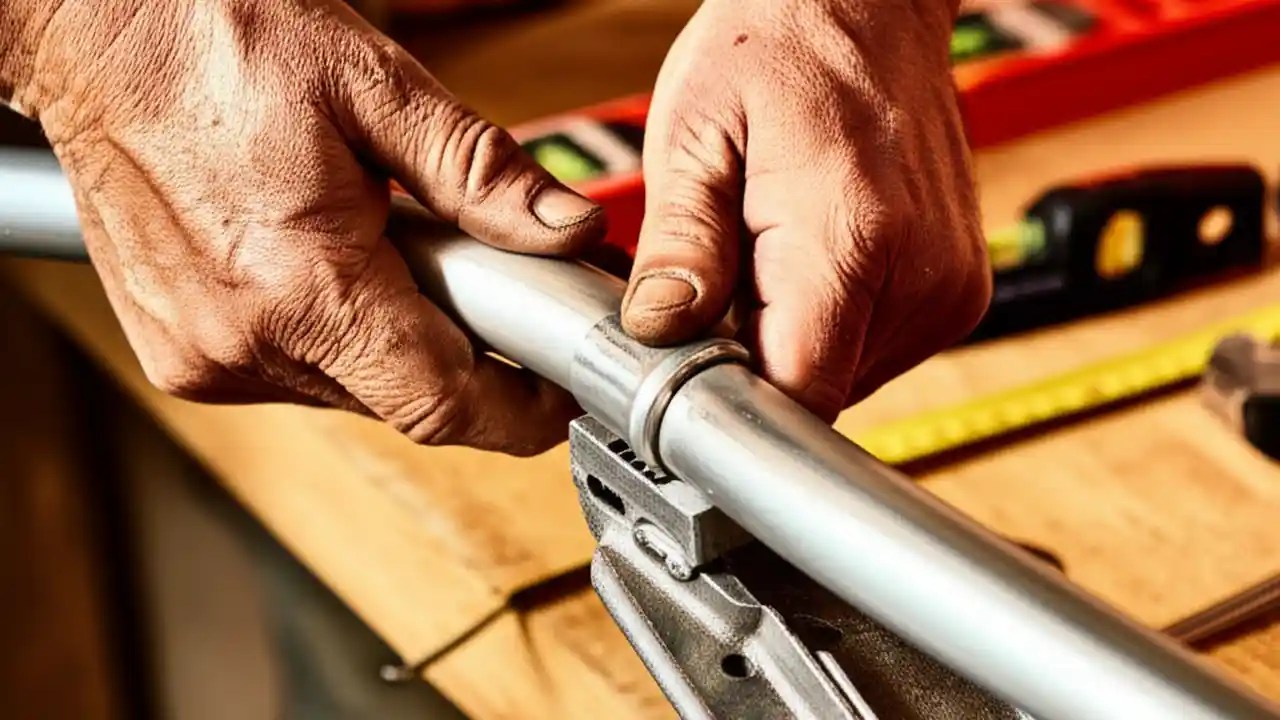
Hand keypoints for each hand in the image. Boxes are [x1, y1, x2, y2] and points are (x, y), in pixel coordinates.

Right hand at [3, 0, 605, 454]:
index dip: (519, 414)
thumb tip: (565, 231)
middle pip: (404, 399)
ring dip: (394, 338)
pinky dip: (336, 334)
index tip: (558, 400)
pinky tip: (327, 264)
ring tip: (382, 248)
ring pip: (353, 389)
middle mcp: (246, 344)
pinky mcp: (184, 357)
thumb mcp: (378, 92)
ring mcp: (207, 359)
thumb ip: (482, 176)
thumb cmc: (217, 43)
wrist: (100, 37)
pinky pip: (297, 373)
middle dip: (462, 352)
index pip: (442, 405)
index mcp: (303, 286)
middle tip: (479, 281)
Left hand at [622, 0, 991, 421]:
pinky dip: (830, 323)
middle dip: (755, 361)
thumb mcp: (695, 132)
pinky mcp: (958, 291)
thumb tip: (661, 329)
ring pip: (844, 376)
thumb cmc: (780, 47)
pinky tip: (808, 260)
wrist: (870, 4)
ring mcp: (950, 289)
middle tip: (721, 285)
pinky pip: (873, 347)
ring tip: (768, 257)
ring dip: (792, 341)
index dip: (733, 399)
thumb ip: (681, 244)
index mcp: (852, 237)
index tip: (692, 370)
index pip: (798, 392)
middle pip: (818, 392)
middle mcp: (922, 277)